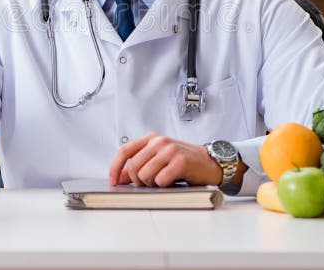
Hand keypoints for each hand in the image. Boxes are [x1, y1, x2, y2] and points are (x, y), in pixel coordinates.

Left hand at [108, 133, 222, 187]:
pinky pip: (161, 180)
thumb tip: (119, 177)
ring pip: (145, 175)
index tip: (113, 181)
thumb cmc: (183, 162)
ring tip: (164, 180)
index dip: (115, 167)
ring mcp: (170, 150)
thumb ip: (139, 165)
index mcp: (151, 138)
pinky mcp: (180, 161)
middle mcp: (159, 141)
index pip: (124, 151)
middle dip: (139, 181)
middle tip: (151, 183)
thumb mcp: (158, 159)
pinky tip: (173, 180)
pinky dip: (165, 185)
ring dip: (152, 184)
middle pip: (134, 167)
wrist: (210, 162)